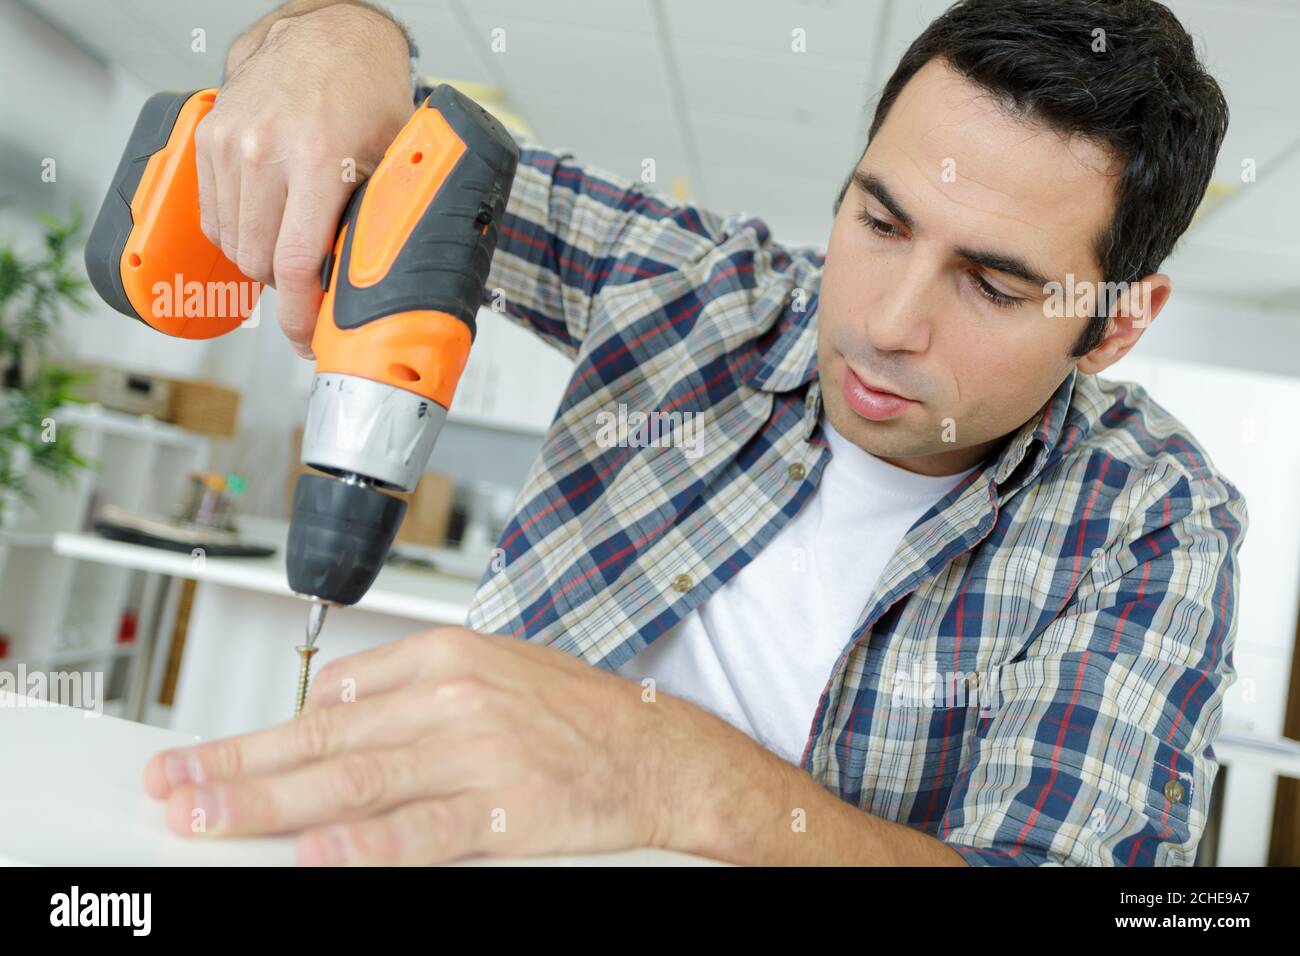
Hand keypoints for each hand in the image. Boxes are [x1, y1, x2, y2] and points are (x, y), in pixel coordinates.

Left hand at [143, 627, 758, 864]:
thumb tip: (334, 703)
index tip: (214, 755)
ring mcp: (479, 753)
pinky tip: (315, 852)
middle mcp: (455, 698)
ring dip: (270, 803)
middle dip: (240, 765)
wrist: (662, 753)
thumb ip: (414, 684)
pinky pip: (421, 830)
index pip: (333, 695)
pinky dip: (363, 843)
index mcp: (448, 656)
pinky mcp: (505, 810)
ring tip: (211, 820)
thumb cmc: (581, 713)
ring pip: (354, 780)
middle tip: (179, 787)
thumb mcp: (496, 667)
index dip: (263, 731)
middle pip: (325, 736)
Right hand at [197, 3, 412, 356]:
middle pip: (258, 262)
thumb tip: (368, 289)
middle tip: (308, 285)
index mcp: (319, 162)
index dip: (298, 317)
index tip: (307, 339)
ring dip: (260, 260)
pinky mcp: (208, 138)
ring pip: (232, 244)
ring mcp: (230, 143)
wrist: (327, 35)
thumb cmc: (366, 94)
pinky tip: (265, 222)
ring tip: (290, 244)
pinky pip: (211, 215)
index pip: (292, 265)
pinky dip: (236, 233)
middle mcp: (266, 152)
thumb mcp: (390, 163)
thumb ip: (374, 223)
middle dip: (284, 288)